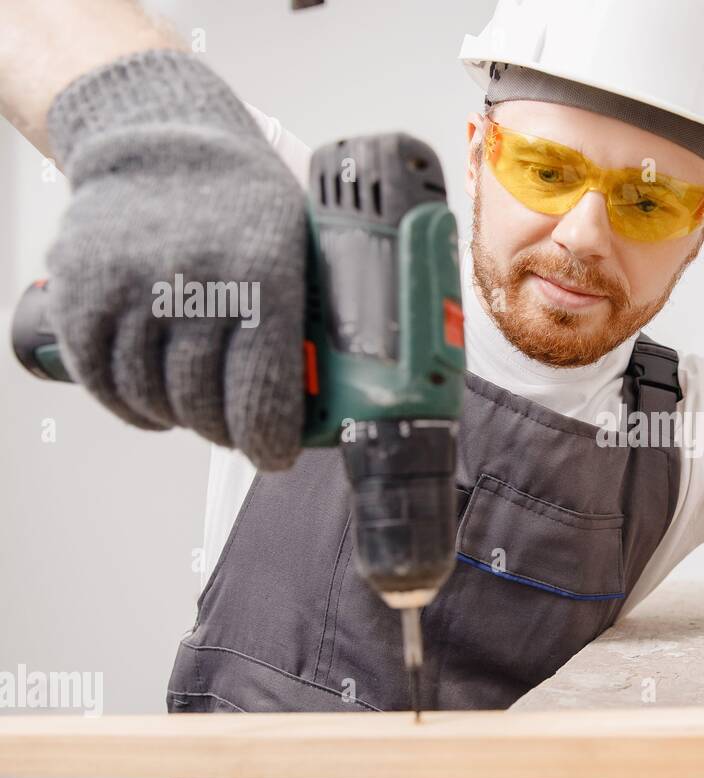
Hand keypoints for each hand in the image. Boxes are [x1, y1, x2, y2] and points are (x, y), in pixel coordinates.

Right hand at [44, 49, 306, 469]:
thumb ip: (322, 310)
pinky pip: (101, 379)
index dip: (269, 439)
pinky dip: (129, 405)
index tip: (276, 454)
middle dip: (227, 431)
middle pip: (205, 402)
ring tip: (199, 415)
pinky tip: (154, 407)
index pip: (263, 390)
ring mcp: (131, 289)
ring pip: (152, 396)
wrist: (160, 137)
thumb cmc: (243, 199)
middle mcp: (196, 284)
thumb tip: (360, 382)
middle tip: (240, 433)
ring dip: (179, 419)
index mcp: (264, 275)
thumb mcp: (303, 241)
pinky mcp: (83, 292)